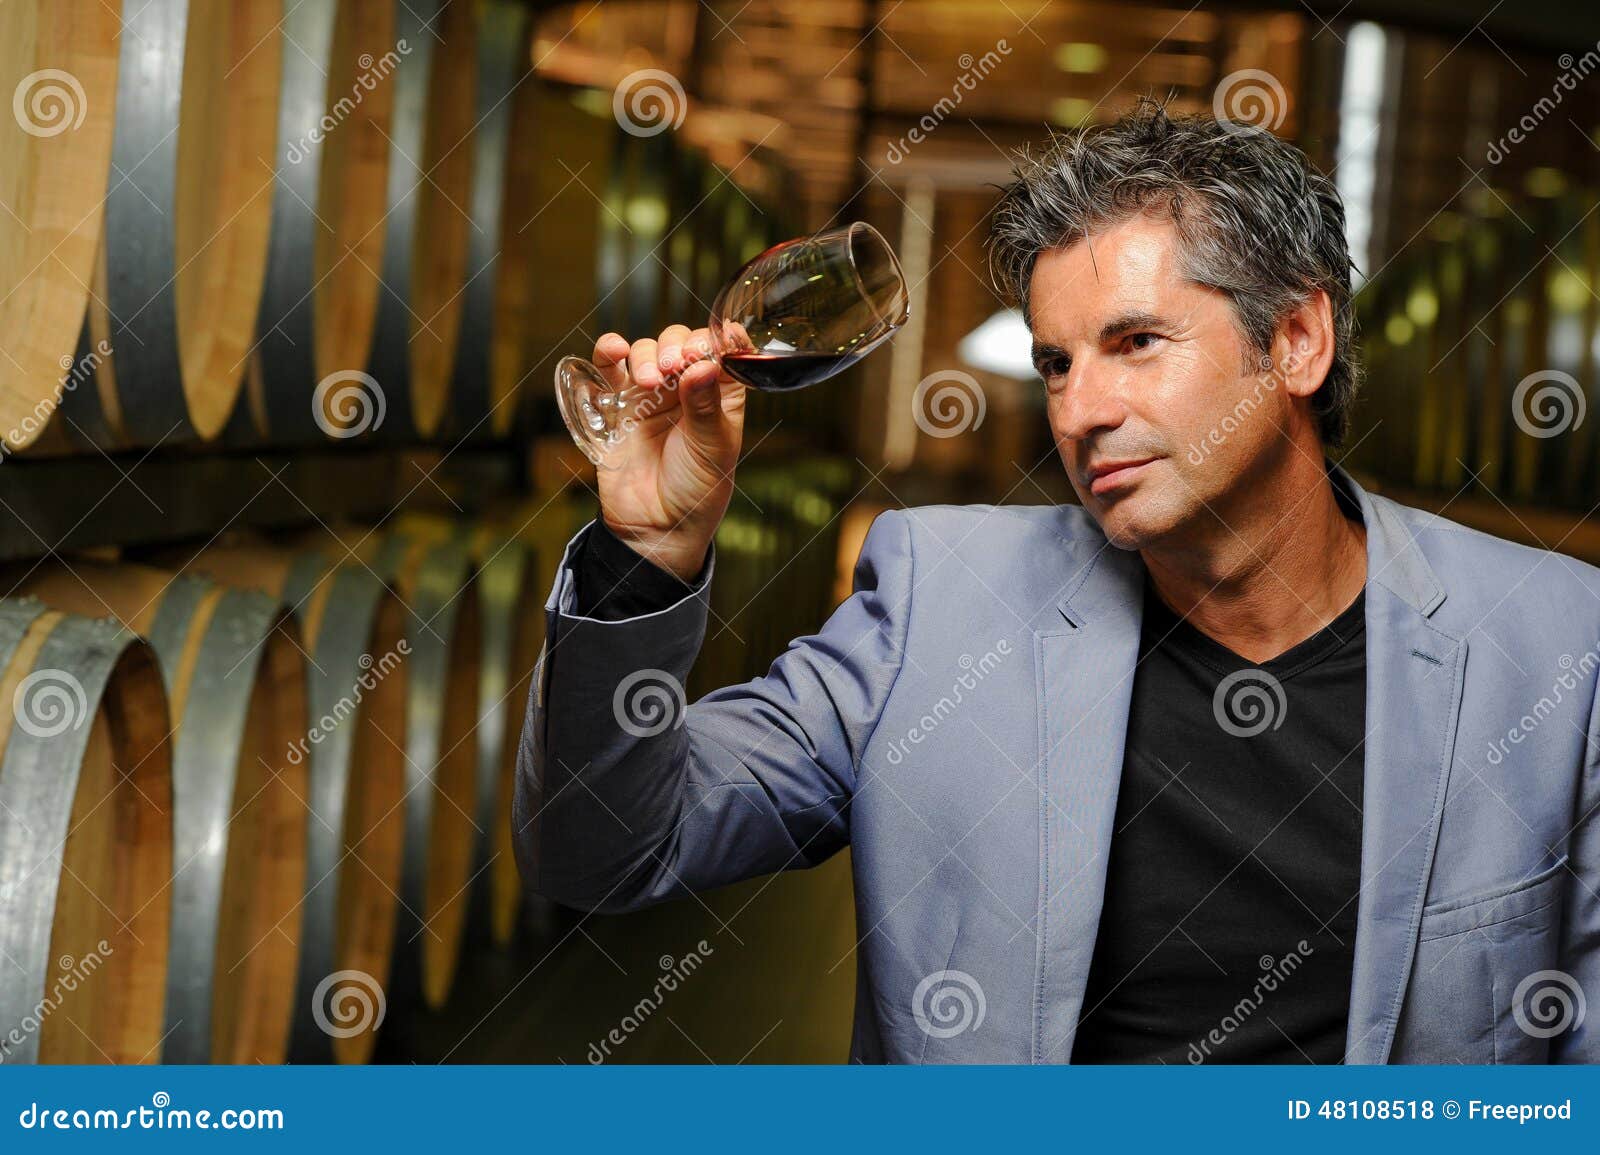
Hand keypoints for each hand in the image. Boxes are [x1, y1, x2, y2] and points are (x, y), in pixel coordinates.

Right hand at [589, 323, 746, 581]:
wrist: (654, 528)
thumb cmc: (696, 491)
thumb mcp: (711, 448)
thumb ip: (705, 405)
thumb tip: (705, 364)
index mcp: (720, 396)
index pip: (723, 350)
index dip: (717, 339)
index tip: (713, 342)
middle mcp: (686, 389)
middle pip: (682, 343)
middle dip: (677, 345)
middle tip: (673, 366)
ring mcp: (650, 395)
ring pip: (647, 349)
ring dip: (646, 354)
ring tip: (647, 381)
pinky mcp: (617, 404)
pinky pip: (611, 367)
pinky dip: (610, 350)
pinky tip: (616, 351)